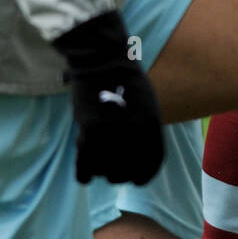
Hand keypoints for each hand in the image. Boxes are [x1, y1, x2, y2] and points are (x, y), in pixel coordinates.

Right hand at [53, 10, 164, 185]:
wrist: (101, 58)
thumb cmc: (123, 79)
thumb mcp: (146, 102)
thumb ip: (144, 128)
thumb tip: (137, 155)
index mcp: (152, 122)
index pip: (153, 161)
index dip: (144, 175)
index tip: (136, 180)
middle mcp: (136, 130)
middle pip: (128, 170)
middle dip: (120, 175)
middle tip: (112, 173)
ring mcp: (113, 130)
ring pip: (106, 171)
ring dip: (101, 172)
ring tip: (97, 166)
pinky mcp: (90, 129)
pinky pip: (86, 166)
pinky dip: (84, 174)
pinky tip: (84, 176)